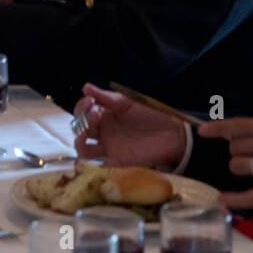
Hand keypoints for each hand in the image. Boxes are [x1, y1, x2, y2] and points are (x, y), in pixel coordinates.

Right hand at [71, 83, 186, 167]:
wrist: (173, 133)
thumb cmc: (151, 114)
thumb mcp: (127, 102)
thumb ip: (106, 97)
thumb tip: (85, 87)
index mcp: (102, 115)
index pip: (82, 112)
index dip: (81, 107)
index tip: (90, 102)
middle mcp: (102, 132)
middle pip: (80, 130)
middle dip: (80, 124)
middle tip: (90, 119)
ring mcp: (108, 147)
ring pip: (84, 149)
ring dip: (79, 144)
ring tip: (83, 138)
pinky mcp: (117, 162)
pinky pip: (100, 165)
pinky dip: (91, 164)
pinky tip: (91, 158)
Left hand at [198, 117, 252, 209]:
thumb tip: (217, 127)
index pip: (244, 125)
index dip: (220, 127)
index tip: (202, 130)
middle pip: (237, 146)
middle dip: (236, 148)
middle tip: (251, 152)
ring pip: (238, 165)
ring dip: (239, 165)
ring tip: (252, 167)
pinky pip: (252, 197)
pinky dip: (235, 199)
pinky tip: (221, 198)